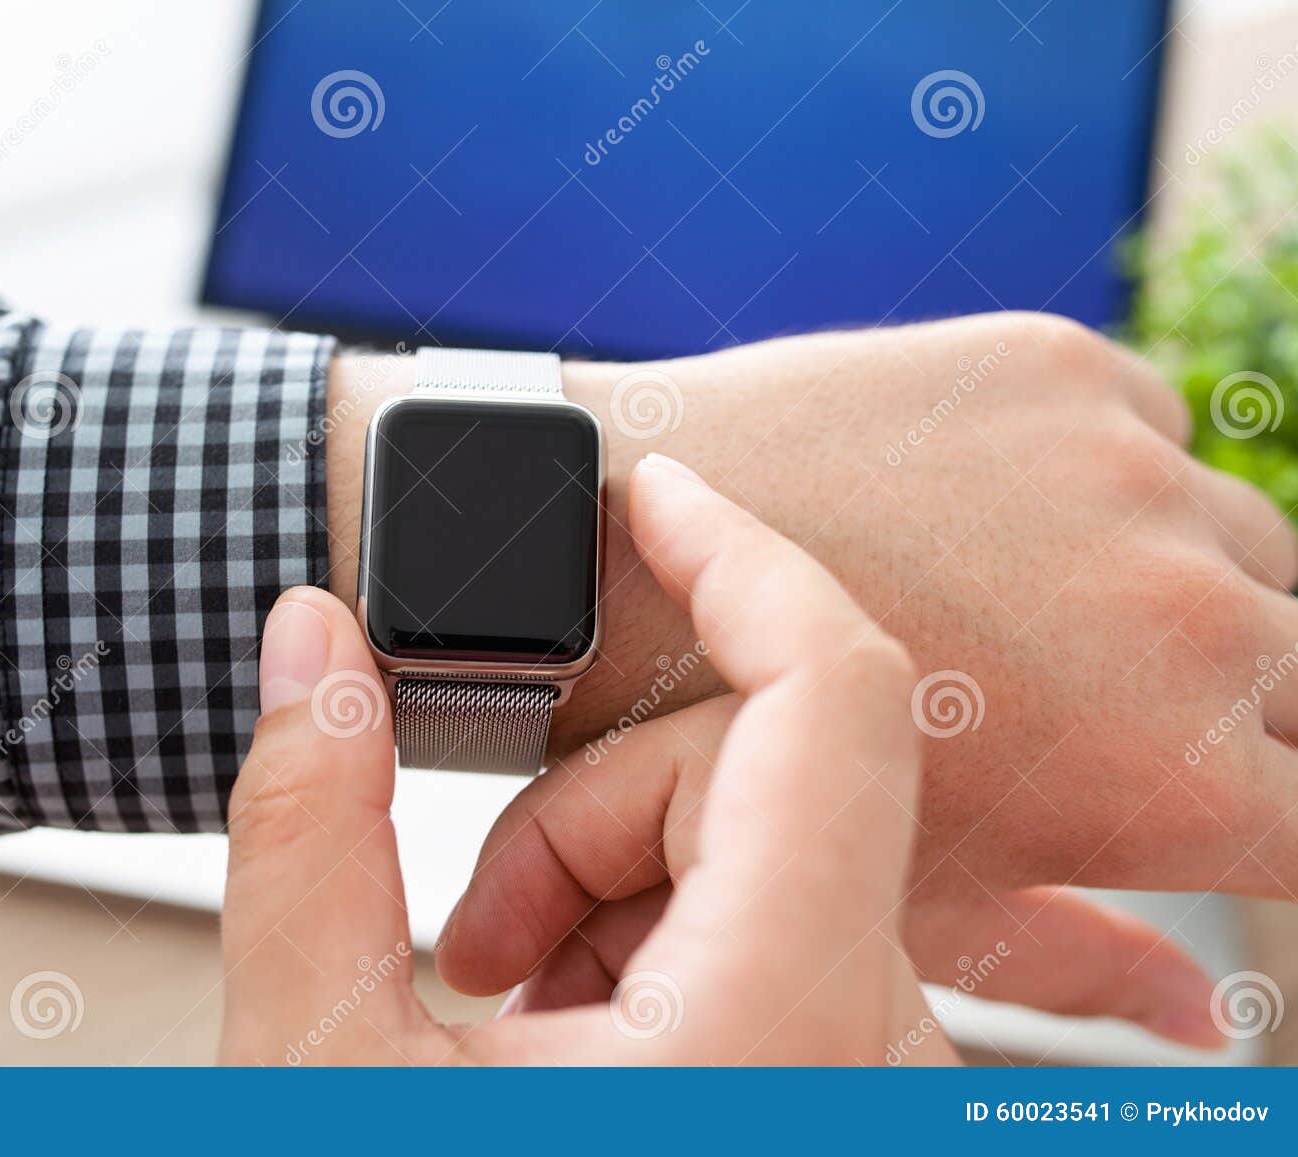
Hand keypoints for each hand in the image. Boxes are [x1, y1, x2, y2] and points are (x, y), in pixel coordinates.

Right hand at [222, 455, 940, 1064]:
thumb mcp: (326, 1069)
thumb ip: (304, 829)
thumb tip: (305, 644)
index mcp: (781, 1030)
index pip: (835, 695)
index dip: (740, 553)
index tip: (653, 495)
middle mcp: (872, 1049)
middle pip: (758, 773)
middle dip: (590, 809)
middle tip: (471, 937)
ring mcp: (867, 1065)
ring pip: (761, 846)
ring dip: (613, 881)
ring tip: (507, 1009)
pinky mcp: (840, 1072)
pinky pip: (777, 916)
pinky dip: (659, 933)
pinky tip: (569, 1033)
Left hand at [328, 315, 1297, 908]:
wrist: (598, 560)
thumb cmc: (729, 759)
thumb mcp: (905, 896)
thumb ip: (1074, 959)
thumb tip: (1197, 1018)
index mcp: (1171, 773)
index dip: (1265, 812)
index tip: (1218, 795)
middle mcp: (1191, 618)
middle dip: (1234, 699)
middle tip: (1112, 701)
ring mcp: (1129, 477)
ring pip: (1242, 538)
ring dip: (1175, 580)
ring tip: (1038, 607)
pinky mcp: (1061, 367)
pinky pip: (1149, 430)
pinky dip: (1103, 477)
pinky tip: (986, 511)